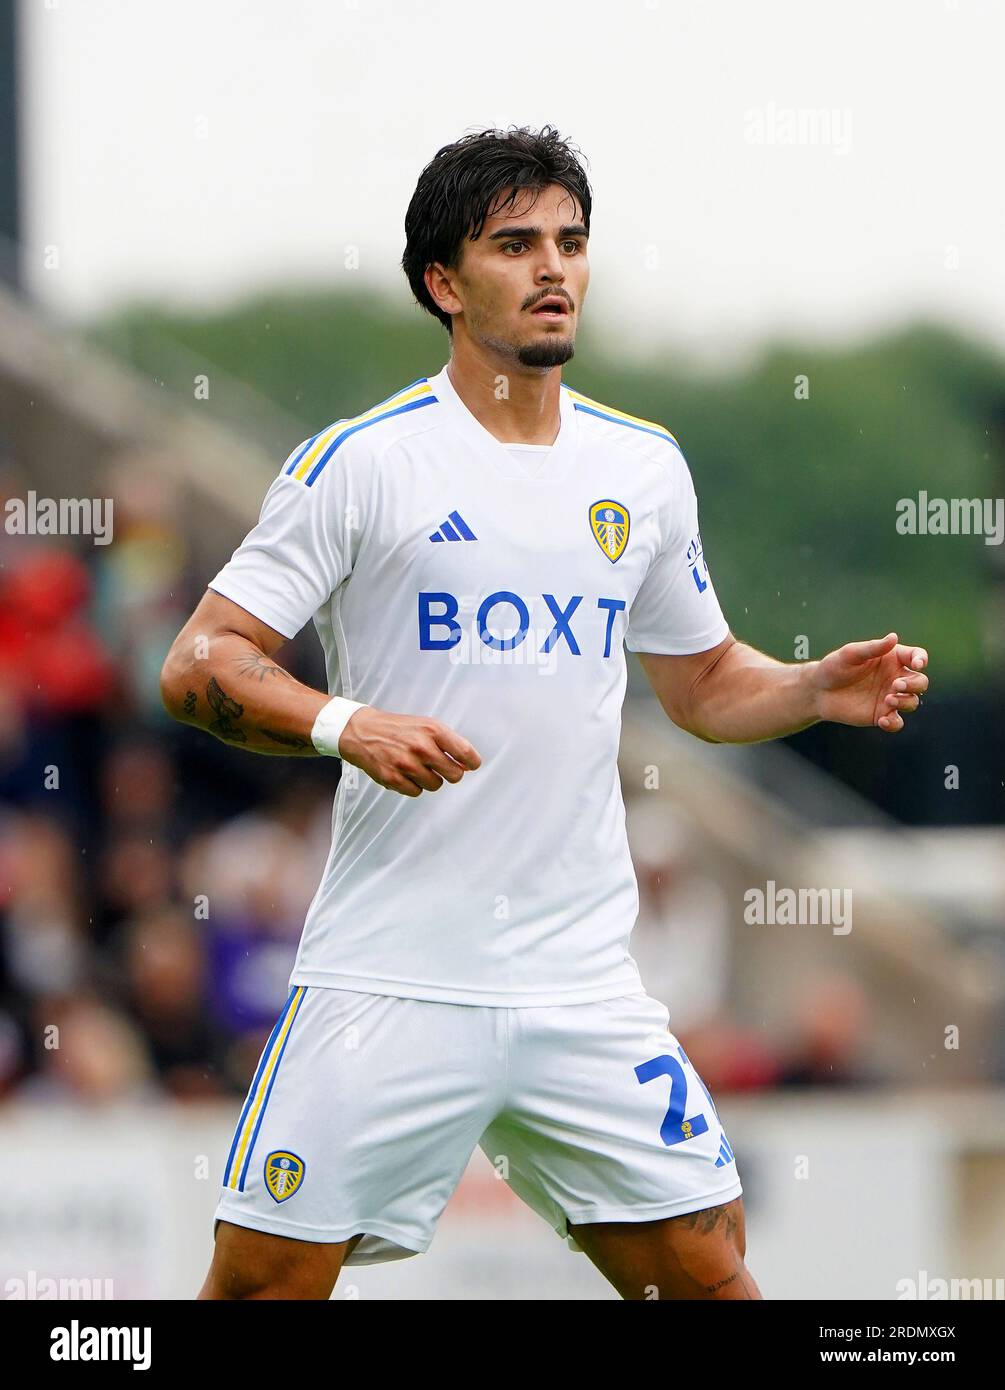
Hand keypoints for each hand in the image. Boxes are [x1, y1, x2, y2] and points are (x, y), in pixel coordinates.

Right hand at [338, 707, 481, 795]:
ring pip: (436, 785)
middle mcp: (421, 746)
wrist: (362, 731)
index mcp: (433, 730)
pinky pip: (417, 792)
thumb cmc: (397, 729)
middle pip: (455, 775)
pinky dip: (413, 785)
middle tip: (439, 766)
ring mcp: (406, 763)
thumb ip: (449, 743)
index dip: (472, 762)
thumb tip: (468, 764)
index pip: (465, 753)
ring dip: (429, 779)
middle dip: (450, 773)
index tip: (470, 765)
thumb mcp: (426, 726)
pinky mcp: (393, 778)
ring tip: (416, 766)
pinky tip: (404, 773)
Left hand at [811, 632, 928, 732]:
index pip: (916, 656)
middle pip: (920, 682)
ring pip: (912, 702)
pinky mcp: (881, 715)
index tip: (917, 664)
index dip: (921, 659)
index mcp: (892, 659)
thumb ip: (872, 647)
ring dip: (905, 702)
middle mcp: (895, 678)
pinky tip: (883, 720)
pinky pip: (897, 722)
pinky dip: (894, 723)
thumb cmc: (834, 667)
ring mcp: (889, 697)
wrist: (818, 691)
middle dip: (914, 684)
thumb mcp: (850, 654)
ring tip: (888, 700)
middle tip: (896, 686)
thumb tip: (893, 637)